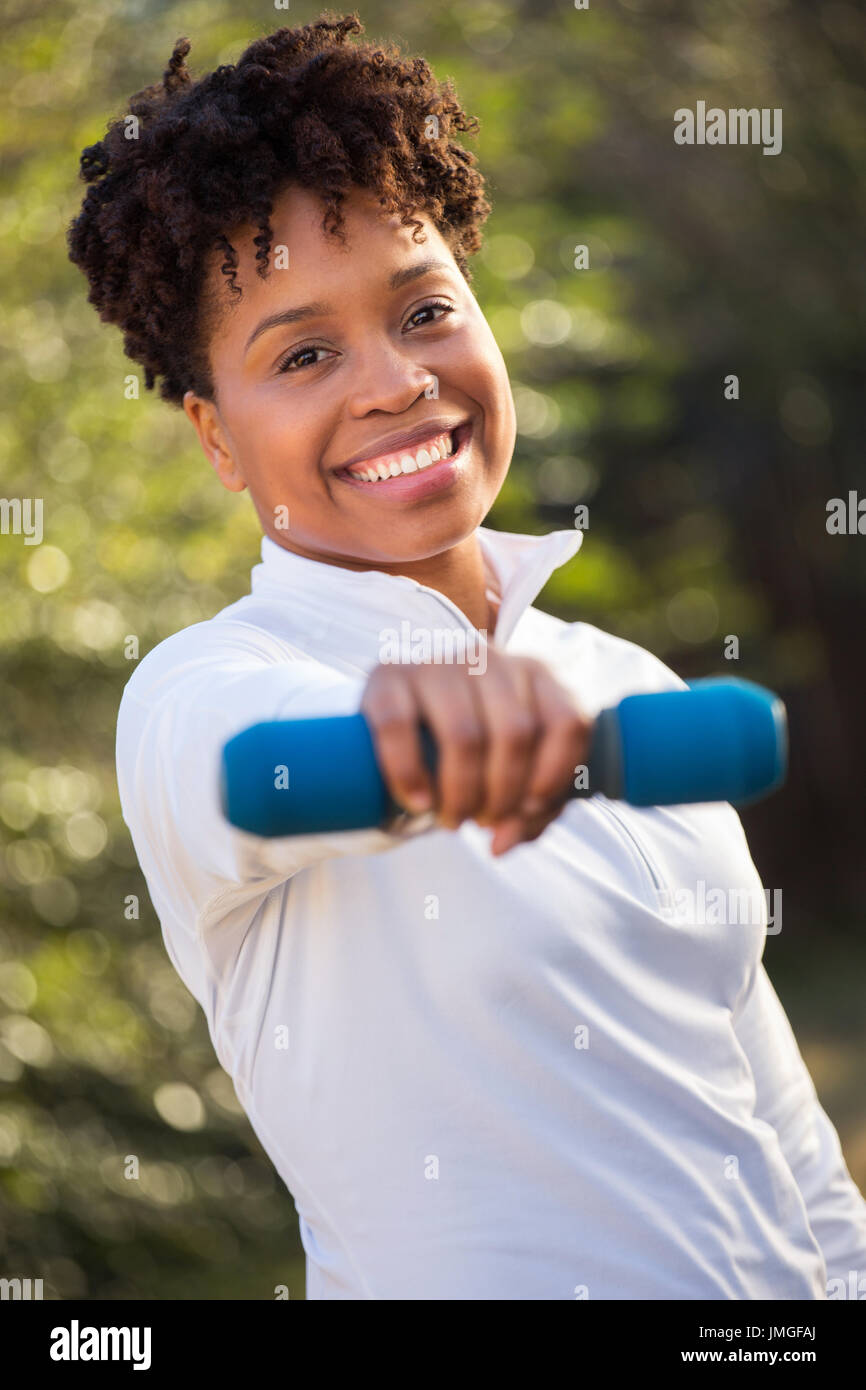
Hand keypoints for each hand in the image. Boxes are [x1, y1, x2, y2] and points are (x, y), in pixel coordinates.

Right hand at [360, 649, 591, 854]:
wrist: (404, 720)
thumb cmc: (475, 752)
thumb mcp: (515, 775)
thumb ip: (528, 812)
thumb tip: (500, 844)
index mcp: (536, 674)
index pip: (568, 722)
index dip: (554, 776)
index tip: (530, 808)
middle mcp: (490, 659)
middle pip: (516, 734)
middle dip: (503, 795)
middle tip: (484, 821)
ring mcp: (437, 663)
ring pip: (464, 735)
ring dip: (461, 794)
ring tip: (453, 820)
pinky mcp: (386, 677)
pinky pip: (399, 726)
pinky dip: (409, 773)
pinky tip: (418, 802)